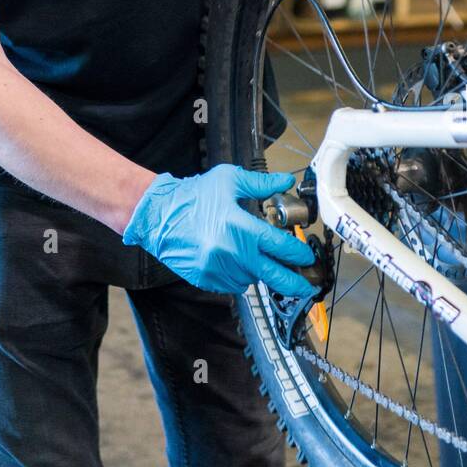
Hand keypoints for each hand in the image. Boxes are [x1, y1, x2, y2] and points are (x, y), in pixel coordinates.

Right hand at [122, 164, 317, 298]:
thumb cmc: (195, 196)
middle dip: (295, 283)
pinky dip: (240, 275)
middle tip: (306, 285)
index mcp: (241, 228)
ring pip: (253, 279)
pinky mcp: (207, 280)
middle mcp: (233, 253)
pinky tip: (235, 259)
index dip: (299, 253)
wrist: (160, 215)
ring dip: (260, 271)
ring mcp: (219, 270)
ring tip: (256, 255)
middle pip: (274, 276)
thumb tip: (286, 181)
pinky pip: (233, 284)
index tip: (306, 255)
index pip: (281, 247)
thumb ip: (261, 184)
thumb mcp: (229, 181)